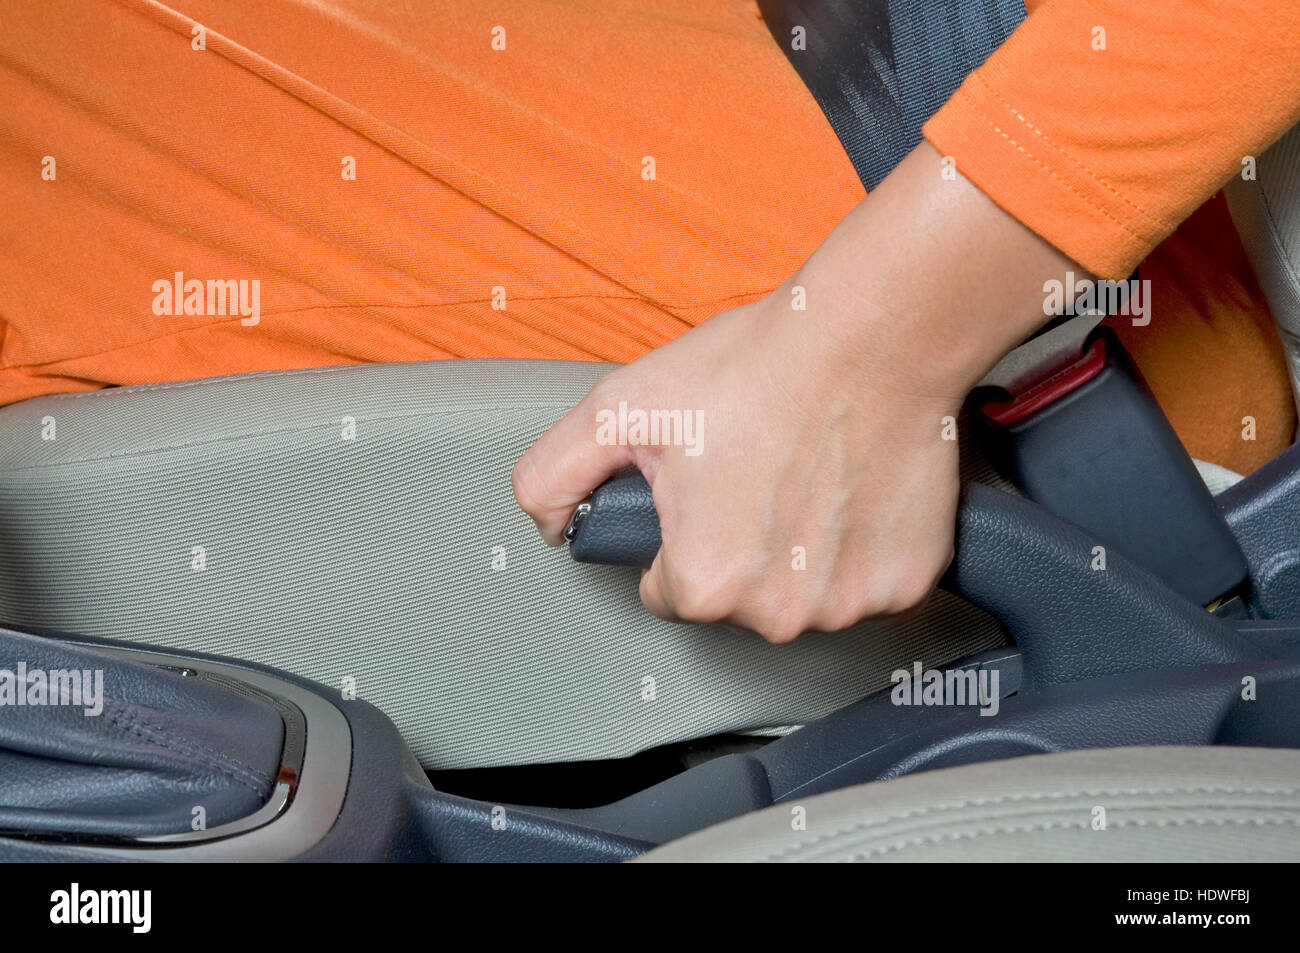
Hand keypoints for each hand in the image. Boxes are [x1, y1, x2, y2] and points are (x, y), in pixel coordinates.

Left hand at [513, 142, 1078, 641]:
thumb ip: (556, 476)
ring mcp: (850, 603)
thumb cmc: (758, 367)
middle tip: (756, 472)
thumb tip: (552, 526)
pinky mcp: (906, 582)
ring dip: (799, 554)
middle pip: (735, 600)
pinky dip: (856, 549)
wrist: (875, 332)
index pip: (667, 592)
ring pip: (800, 596)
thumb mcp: (622, 407)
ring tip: (807, 475)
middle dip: (737, 547)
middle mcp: (778, 613)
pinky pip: (865, 584)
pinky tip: (851, 491)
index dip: (678, 536)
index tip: (705, 489)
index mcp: (704, 583)